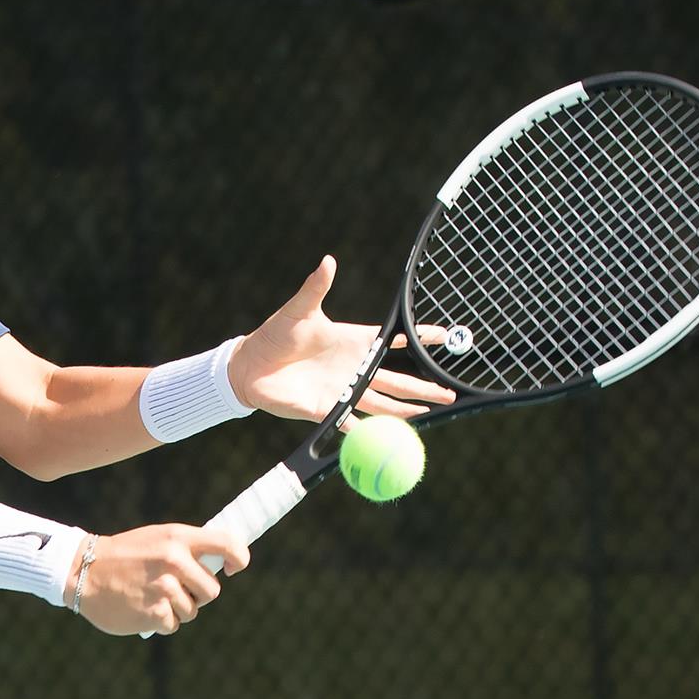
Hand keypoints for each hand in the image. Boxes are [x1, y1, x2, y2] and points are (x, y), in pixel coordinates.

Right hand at [68, 525, 250, 635]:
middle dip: (197, 594)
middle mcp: (174, 561)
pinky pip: (174, 625)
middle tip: (172, 588)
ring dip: (176, 609)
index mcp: (178, 538)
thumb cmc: (125, 555)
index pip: (229, 544)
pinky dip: (161, 621)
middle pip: (212, 590)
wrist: (82, 571)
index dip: (239, 559)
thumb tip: (222, 564)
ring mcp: (165, 588)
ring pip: (193, 611)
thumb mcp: (157, 539)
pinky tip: (141, 608)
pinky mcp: (155, 613)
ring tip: (150, 596)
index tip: (231, 570)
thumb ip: (187, 549)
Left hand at [229, 255, 455, 425]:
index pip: (393, 339)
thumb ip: (316, 288)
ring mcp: (343, 390)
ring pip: (383, 402)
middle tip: (449, 391)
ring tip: (431, 412)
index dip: (420, 337)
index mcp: (354, 341)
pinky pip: (353, 423)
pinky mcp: (327, 409)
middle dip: (424, 385)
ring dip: (406, 409)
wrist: (249, 367)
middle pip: (397, 378)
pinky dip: (370, 430)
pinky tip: (388, 437)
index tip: (446, 336)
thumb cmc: (275, 335)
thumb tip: (327, 261)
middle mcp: (354, 368)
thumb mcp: (298, 310)